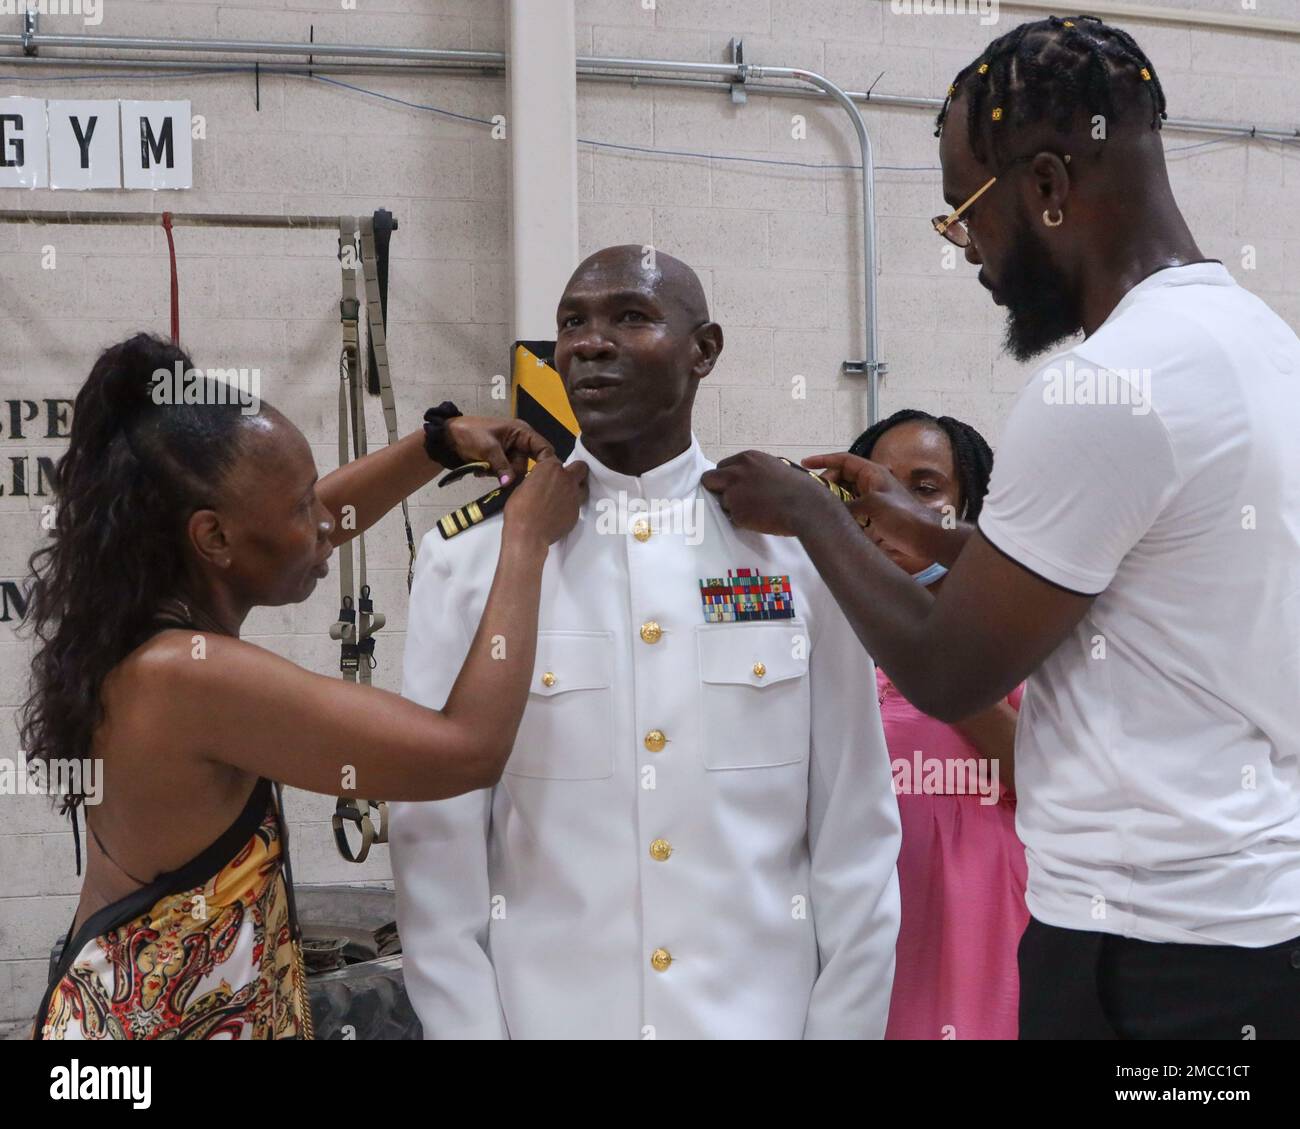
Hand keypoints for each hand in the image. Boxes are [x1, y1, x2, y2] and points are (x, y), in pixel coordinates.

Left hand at [446, 416, 554, 485]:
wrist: (448, 437)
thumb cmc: (470, 434)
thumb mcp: (488, 448)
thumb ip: (501, 466)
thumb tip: (509, 483)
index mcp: (521, 432)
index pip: (543, 447)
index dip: (545, 461)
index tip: (541, 478)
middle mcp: (519, 442)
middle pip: (526, 464)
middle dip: (511, 471)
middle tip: (496, 472)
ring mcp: (509, 452)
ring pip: (514, 471)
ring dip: (499, 473)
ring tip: (483, 467)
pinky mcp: (501, 461)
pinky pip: (504, 473)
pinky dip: (493, 473)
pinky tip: (481, 468)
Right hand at [503, 451, 588, 547]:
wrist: (528, 534)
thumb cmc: (519, 510)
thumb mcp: (522, 486)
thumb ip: (537, 479)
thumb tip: (541, 482)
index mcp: (551, 467)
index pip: (554, 457)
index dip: (549, 464)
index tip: (545, 471)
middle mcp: (567, 479)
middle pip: (581, 467)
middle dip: (574, 471)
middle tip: (564, 480)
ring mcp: (575, 496)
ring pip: (583, 487)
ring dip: (576, 488)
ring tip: (564, 496)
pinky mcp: (577, 512)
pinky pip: (576, 505)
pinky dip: (570, 507)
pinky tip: (559, 513)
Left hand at [700, 450, 836, 536]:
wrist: (806, 505)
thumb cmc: (798, 488)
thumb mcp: (775, 468)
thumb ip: (756, 471)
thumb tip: (749, 479)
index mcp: (748, 458)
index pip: (723, 466)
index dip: (728, 478)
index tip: (735, 486)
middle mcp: (737, 472)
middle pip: (710, 479)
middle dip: (718, 489)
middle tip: (733, 499)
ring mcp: (734, 492)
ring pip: (721, 500)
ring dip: (732, 507)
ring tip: (754, 510)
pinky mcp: (736, 512)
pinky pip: (732, 518)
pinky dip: (741, 520)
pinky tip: (758, 519)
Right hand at [801, 451, 945, 559]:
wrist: (924, 535)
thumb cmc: (902, 515)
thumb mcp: (872, 505)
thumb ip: (848, 503)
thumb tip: (828, 507)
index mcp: (872, 473)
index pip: (843, 460)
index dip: (823, 460)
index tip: (805, 463)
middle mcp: (870, 482)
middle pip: (841, 476)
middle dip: (826, 483)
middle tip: (814, 496)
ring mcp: (871, 497)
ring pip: (845, 492)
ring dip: (832, 497)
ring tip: (819, 507)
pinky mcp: (872, 513)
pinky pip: (851, 506)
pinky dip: (840, 510)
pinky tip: (831, 518)